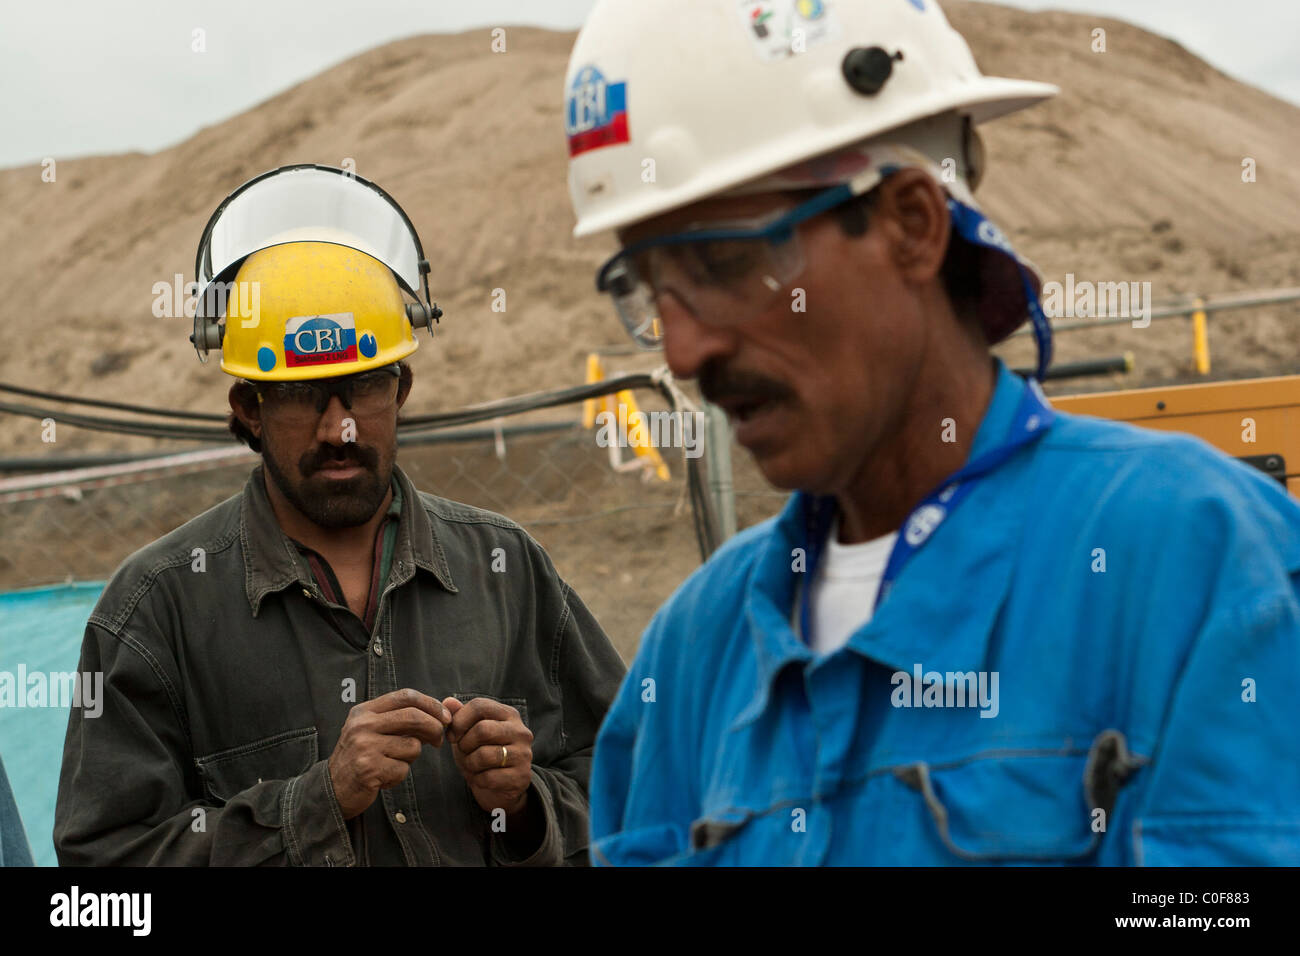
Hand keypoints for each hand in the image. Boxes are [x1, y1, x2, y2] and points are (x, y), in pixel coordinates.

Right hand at [328, 688, 450, 819]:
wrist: (332, 789)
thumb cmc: (361, 757)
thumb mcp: (372, 731)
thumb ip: (400, 719)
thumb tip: (441, 714)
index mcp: (364, 711)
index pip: (406, 696)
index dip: (431, 704)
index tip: (445, 717)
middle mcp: (362, 725)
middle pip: (414, 717)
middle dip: (434, 728)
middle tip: (439, 740)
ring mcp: (364, 746)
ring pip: (413, 746)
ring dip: (411, 758)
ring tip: (393, 763)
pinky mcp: (368, 769)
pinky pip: (403, 769)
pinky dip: (399, 775)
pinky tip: (383, 777)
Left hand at [441, 696, 533, 819]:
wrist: (500, 787)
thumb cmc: (482, 753)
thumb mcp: (468, 733)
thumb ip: (459, 716)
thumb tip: (448, 702)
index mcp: (509, 714)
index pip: (480, 706)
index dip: (459, 720)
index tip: (452, 735)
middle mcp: (520, 731)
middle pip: (482, 729)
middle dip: (464, 744)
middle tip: (463, 752)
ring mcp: (523, 754)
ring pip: (484, 755)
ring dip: (469, 763)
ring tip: (471, 765)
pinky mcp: (521, 777)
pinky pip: (489, 777)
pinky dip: (477, 780)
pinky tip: (480, 778)